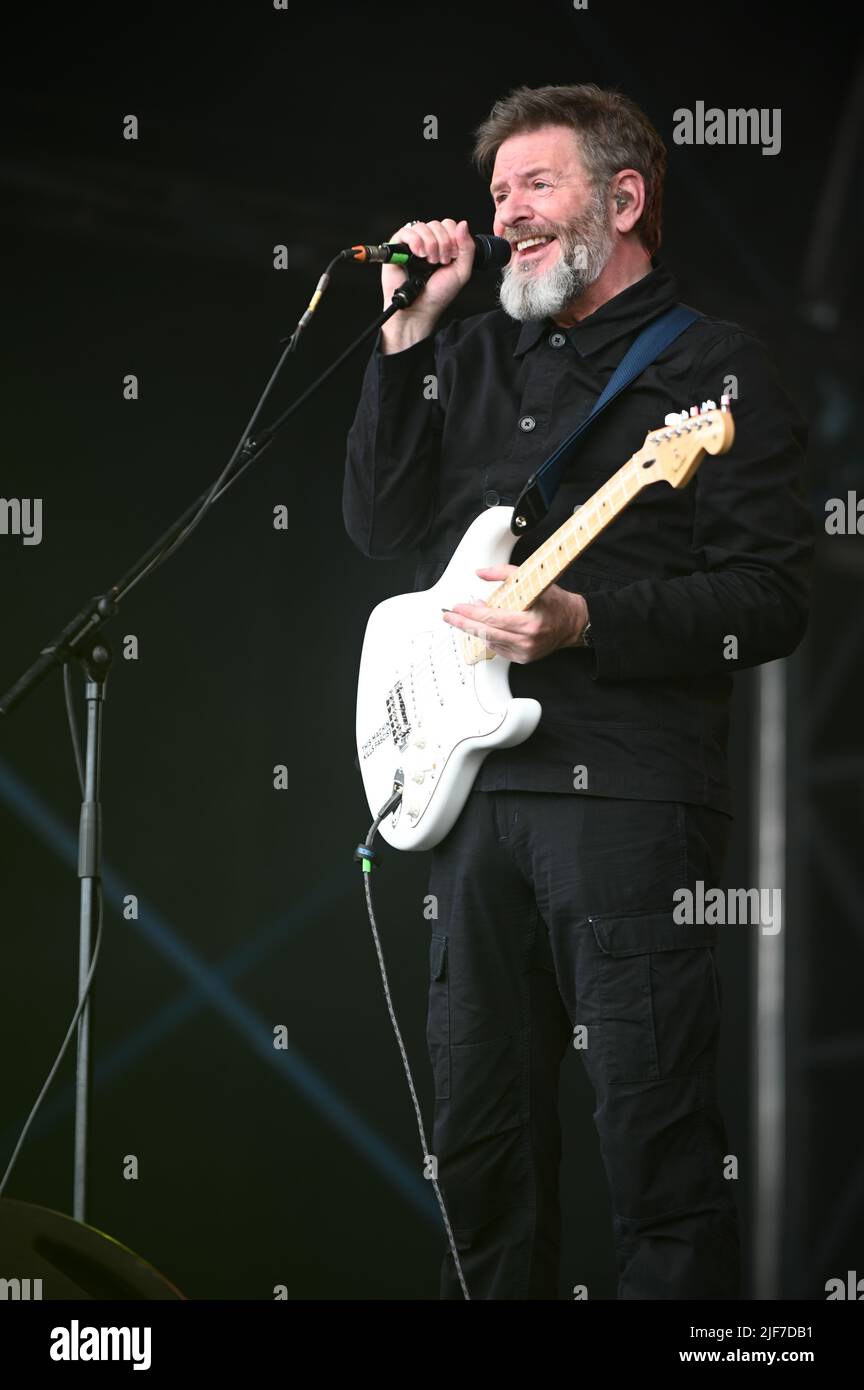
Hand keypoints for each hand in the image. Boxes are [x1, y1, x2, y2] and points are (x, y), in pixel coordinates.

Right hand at [380, 218, 475, 349]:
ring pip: (422, 226)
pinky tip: (419, 254)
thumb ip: (468, 248)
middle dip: (443, 243)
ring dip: (430, 244)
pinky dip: (415, 240)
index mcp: (442, 246)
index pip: (449, 225)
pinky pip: (406, 231)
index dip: (453, 238)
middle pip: (437, 224)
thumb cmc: (438, 295)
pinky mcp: (397, 247)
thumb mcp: (462, 272)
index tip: (452, 257)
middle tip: (440, 262)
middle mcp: (427, 243)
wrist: (420, 309)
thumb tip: (463, 224)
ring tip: (429, 261)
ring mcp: (412, 244)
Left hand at [443, 565, 589, 663]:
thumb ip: (505, 573)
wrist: (573, 623)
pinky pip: (498, 648)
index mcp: (530, 622)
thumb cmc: (555, 602)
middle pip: (485, 633)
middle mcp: (527, 640)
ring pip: (490, 641)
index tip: (458, 607)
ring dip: (474, 630)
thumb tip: (480, 573)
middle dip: (463, 623)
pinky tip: (485, 628)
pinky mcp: (523, 658)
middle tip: (449, 616)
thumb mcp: (533, 581)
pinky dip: (489, 637)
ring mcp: (525, 652)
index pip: (492, 619)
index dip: (471, 613)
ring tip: (465, 619)